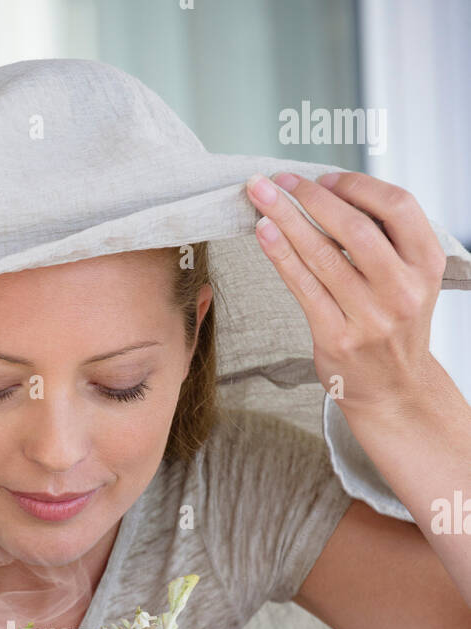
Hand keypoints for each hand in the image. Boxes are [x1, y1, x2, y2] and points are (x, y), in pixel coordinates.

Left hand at [245, 170, 447, 414]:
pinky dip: (280, 255)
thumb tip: (331, 195)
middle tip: (282, 181)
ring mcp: (370, 317)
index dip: (358, 186)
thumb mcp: (411, 279)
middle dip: (312, 198)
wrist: (394, 389)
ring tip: (262, 198)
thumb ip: (386, 240)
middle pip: (354, 229)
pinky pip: (303, 287)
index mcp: (425, 265)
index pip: (398, 207)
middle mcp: (401, 291)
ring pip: (322, 256)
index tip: (326, 179)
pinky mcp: (337, 337)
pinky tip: (265, 234)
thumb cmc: (394, 327)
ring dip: (286, 220)